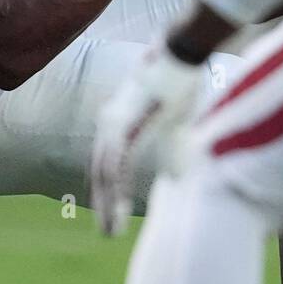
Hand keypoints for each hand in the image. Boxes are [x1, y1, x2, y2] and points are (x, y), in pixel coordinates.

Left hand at [90, 40, 203, 234]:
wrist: (180, 52)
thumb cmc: (183, 78)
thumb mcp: (175, 115)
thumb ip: (172, 138)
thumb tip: (180, 163)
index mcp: (117, 119)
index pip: (106, 160)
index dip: (107, 187)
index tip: (110, 208)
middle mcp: (109, 122)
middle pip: (99, 170)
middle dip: (102, 202)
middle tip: (106, 231)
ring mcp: (113, 125)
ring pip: (103, 173)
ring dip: (106, 204)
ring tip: (109, 231)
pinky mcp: (124, 128)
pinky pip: (115, 167)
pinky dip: (115, 191)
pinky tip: (116, 210)